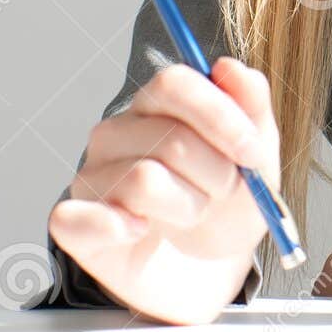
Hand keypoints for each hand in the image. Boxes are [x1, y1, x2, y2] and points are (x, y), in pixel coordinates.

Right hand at [48, 58, 280, 324]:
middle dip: (218, 175)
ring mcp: (92, 177)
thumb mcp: (256, 153)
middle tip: (225, 193)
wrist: (211, 265)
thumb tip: (229, 66)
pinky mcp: (74, 224)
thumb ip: (251, 105)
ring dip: (189, 207)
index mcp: (158, 104)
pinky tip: (141, 231)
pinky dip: (116, 228)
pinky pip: (76, 218)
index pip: (174, 83)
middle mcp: (116, 132)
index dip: (220, 116)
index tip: (252, 154)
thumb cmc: (229, 201)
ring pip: (144, 180)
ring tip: (194, 214)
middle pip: (172, 138)